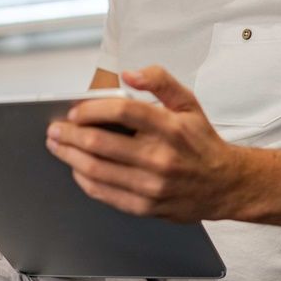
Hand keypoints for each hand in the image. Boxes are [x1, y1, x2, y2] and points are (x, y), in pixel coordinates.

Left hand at [46, 65, 246, 221]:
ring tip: (57, 146)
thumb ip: (160, 80)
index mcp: (170, 128)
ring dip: (69, 157)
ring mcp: (151, 185)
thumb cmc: (201, 142)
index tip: (75, 110)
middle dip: (69, 135)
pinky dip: (84, 179)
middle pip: (101, 144)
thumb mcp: (188, 103)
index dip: (91, 109)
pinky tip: (76, 168)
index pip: (122, 112)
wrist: (225, 185)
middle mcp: (160, 158)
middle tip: (54, 129)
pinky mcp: (145, 206)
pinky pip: (104, 193)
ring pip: (96, 170)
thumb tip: (128, 74)